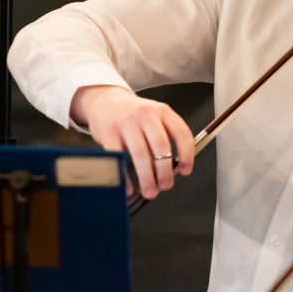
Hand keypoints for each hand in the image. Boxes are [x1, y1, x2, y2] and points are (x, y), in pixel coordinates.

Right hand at [69, 85, 192, 200]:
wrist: (105, 100)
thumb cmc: (133, 115)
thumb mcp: (153, 117)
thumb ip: (163, 138)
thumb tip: (169, 171)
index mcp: (162, 111)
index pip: (182, 133)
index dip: (187, 155)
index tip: (185, 171)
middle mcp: (146, 114)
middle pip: (161, 146)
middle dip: (165, 172)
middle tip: (165, 185)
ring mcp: (126, 122)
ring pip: (141, 154)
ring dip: (147, 178)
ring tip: (150, 191)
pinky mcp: (109, 132)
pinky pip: (119, 158)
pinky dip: (125, 177)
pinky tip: (129, 187)